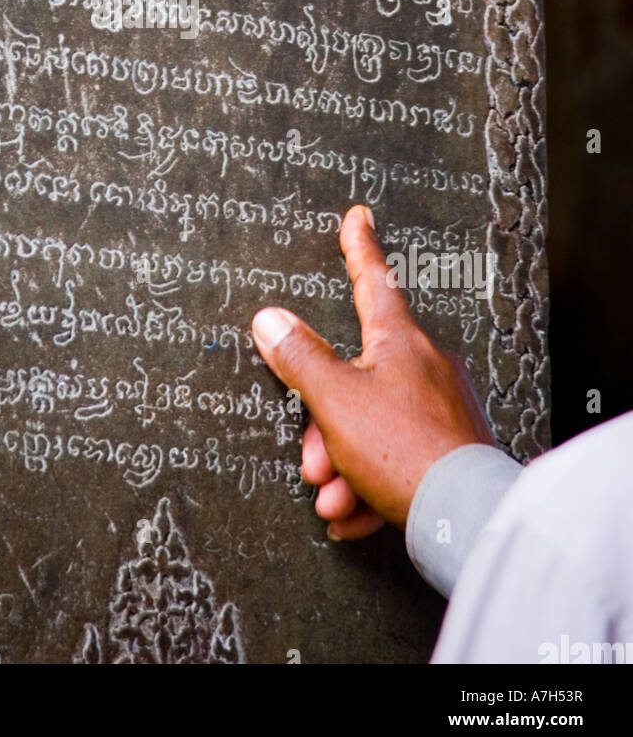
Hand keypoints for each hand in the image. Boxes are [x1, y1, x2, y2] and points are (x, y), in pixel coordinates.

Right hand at [251, 205, 494, 536]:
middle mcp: (428, 367)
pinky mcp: (454, 450)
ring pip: (376, 425)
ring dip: (344, 463)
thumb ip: (299, 359)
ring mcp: (444, 409)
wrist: (466, 518)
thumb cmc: (406, 451)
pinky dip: (370, 485)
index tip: (358, 218)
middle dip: (327, 422)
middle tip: (315, 461)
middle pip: (360, 376)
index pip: (373, 280)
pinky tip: (355, 514)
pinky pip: (399, 459)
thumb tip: (270, 319)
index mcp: (401, 341)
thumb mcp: (336, 401)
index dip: (358, 248)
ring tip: (334, 497)